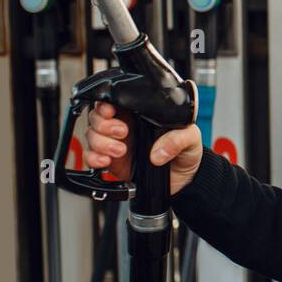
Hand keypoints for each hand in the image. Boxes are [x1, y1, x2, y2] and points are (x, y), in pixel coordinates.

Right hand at [83, 101, 203, 196]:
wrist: (183, 179)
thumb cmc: (185, 152)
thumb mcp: (191, 138)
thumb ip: (179, 139)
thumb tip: (158, 152)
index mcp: (140, 114)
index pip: (114, 101)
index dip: (106, 104)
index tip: (111, 111)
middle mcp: (124, 126)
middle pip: (97, 117)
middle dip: (104, 124)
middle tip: (122, 132)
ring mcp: (115, 143)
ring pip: (92, 135)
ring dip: (100, 142)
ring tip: (121, 150)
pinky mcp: (111, 161)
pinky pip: (90, 157)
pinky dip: (93, 158)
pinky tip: (106, 160)